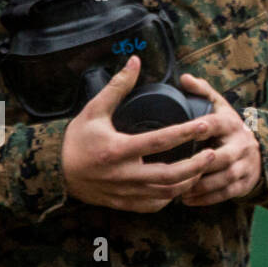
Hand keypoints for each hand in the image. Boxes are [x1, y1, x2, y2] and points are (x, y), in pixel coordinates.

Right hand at [62, 57, 218, 211]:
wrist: (53, 172)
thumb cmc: (76, 140)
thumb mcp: (93, 110)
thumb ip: (117, 87)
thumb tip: (136, 61)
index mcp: (117, 150)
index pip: (160, 141)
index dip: (186, 133)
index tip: (205, 124)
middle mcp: (123, 174)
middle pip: (169, 175)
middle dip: (196, 165)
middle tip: (214, 152)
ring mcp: (124, 192)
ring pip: (165, 193)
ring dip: (189, 181)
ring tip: (204, 167)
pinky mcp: (123, 203)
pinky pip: (154, 205)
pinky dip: (171, 196)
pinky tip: (182, 184)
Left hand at [178, 74, 261, 205]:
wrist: (258, 150)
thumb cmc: (228, 128)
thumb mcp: (219, 107)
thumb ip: (202, 92)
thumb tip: (183, 78)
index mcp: (232, 123)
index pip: (216, 124)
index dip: (199, 128)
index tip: (180, 134)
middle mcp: (242, 143)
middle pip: (223, 157)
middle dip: (200, 166)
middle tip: (175, 172)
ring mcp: (247, 164)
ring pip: (225, 177)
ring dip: (201, 186)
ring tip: (178, 190)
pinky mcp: (246, 182)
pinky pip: (227, 193)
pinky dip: (207, 199)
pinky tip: (188, 200)